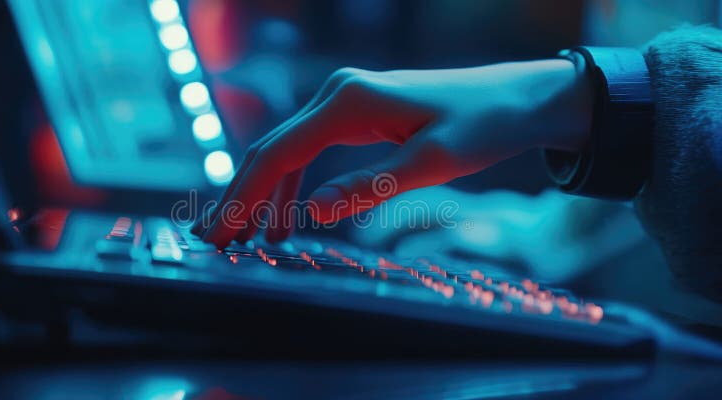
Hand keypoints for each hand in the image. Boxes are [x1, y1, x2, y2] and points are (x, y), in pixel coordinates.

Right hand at [195, 60, 592, 247]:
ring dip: (261, 195)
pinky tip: (288, 218)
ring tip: (242, 241)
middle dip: (239, 198)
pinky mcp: (355, 112)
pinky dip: (291, 185)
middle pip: (270, 150)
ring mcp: (343, 100)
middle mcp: (335, 94)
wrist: (517, 97)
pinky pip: (308, 150)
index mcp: (347, 103)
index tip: (217, 236)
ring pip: (285, 151)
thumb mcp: (430, 163)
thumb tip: (310, 215)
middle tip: (213, 243)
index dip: (242, 198)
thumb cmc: (483, 127)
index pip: (277, 155)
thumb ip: (368, 187)